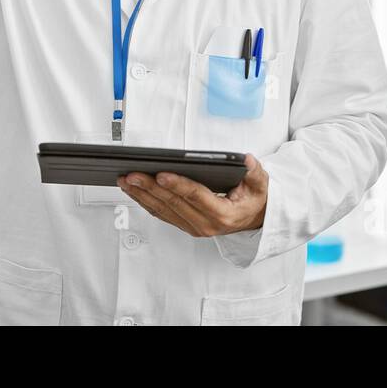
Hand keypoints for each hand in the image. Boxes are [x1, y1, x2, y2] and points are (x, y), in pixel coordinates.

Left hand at [117, 154, 268, 237]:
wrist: (254, 218)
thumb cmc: (254, 199)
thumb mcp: (260, 184)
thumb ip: (255, 172)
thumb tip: (246, 160)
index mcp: (224, 215)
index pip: (196, 196)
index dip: (177, 185)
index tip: (161, 174)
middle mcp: (206, 224)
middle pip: (173, 203)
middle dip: (150, 187)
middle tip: (132, 174)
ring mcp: (194, 227)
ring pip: (162, 210)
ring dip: (141, 195)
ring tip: (125, 180)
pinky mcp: (185, 225)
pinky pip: (161, 214)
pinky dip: (145, 201)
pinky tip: (133, 189)